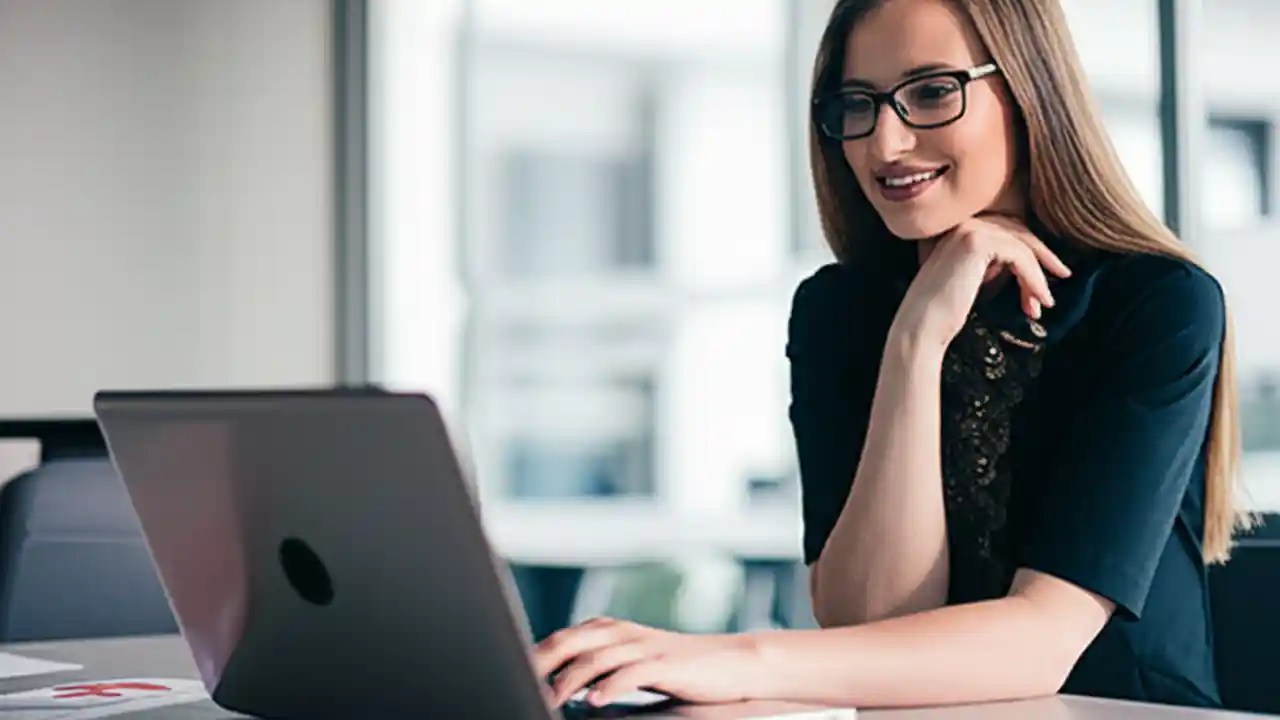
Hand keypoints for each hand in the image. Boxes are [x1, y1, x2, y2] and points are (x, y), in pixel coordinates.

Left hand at [533, 616, 765, 708]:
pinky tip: (593, 701)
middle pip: (572, 641)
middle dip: (542, 663)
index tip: (512, 674)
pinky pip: (631, 673)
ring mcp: (643, 646)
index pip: (562, 638)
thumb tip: (553, 682)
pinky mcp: (664, 664)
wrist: (727, 662)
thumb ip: (597, 664)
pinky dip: (609, 686)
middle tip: (521, 684)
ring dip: (569, 680)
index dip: (535, 655)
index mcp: (609, 629)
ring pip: (596, 658)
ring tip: (550, 699)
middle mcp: (622, 632)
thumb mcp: (631, 659)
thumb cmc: (675, 666)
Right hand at [890, 214, 1071, 351]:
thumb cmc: (943, 311)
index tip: (1048, 273)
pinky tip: (1037, 299)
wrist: (922, 324)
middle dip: (1042, 256)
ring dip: (1038, 275)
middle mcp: (963, 223)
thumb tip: (1029, 266)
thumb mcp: (973, 280)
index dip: (1030, 249)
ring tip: (1044, 303)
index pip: (1006, 229)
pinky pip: (1019, 256)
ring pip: (1021, 245)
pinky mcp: (977, 243)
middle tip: (1063, 276)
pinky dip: (1033, 278)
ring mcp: (969, 229)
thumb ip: (993, 265)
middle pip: (1017, 232)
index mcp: (959, 228)